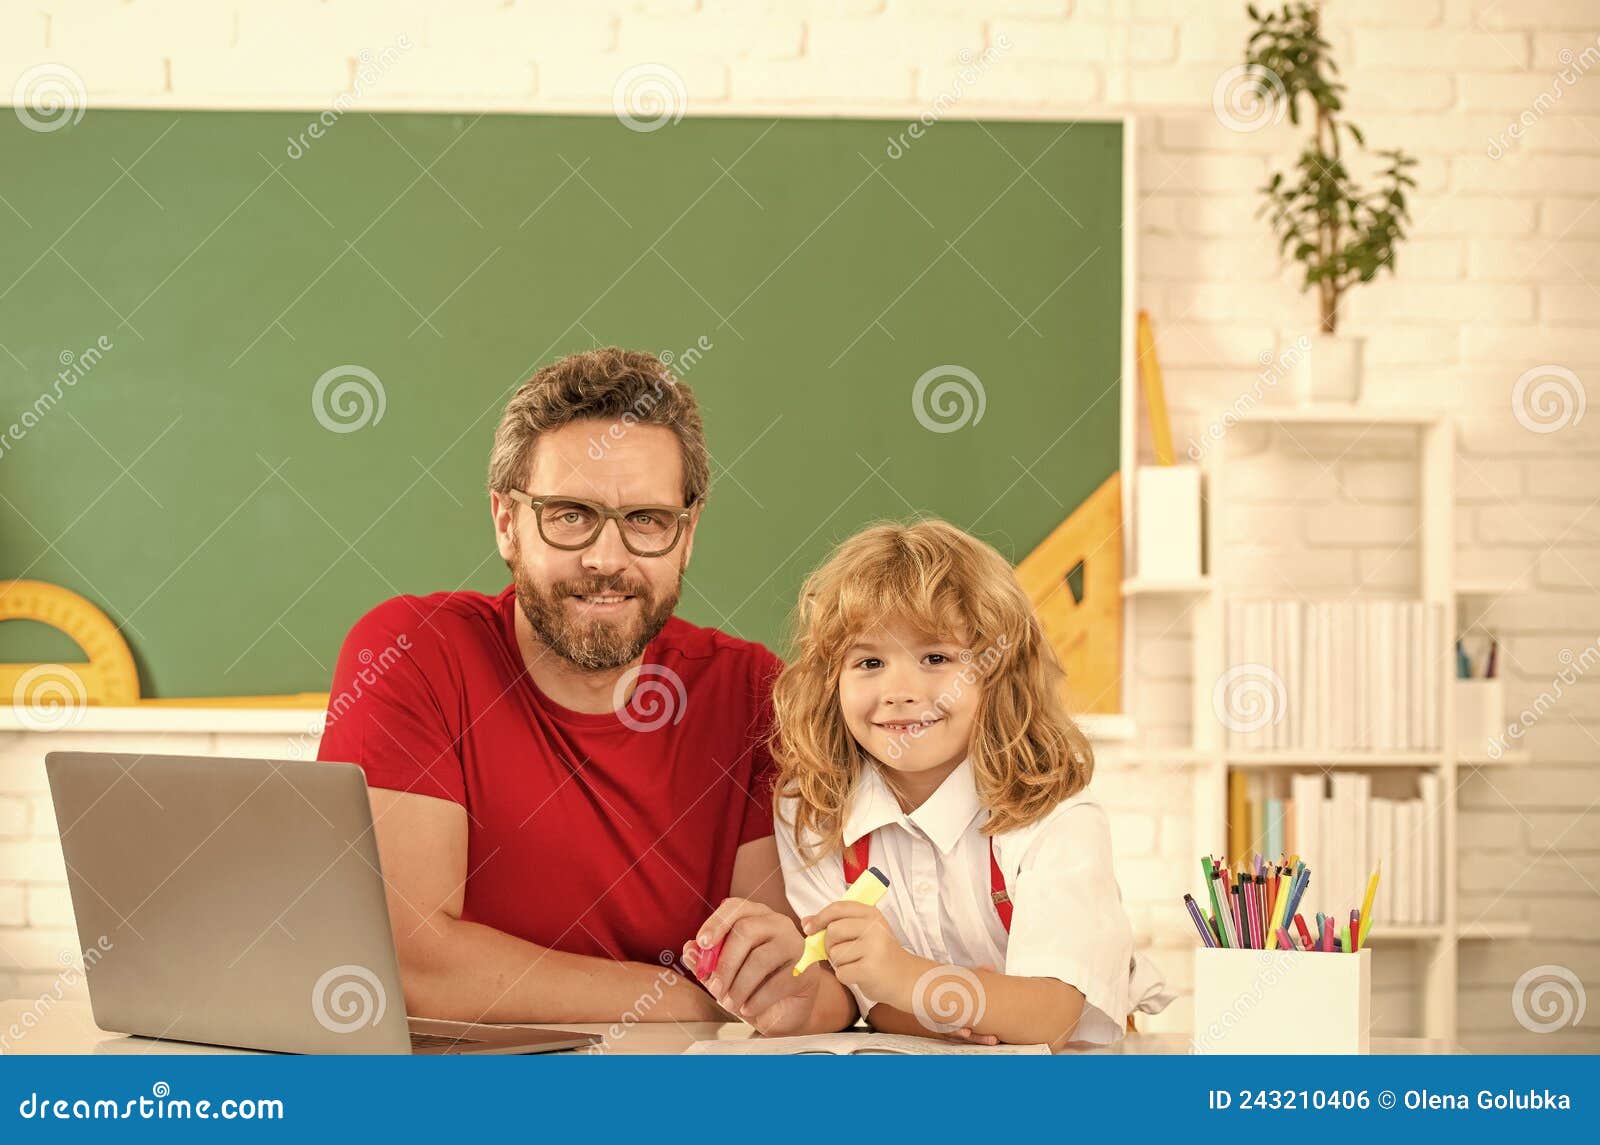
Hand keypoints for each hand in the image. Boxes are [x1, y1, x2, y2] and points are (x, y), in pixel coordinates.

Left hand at [683, 898, 816, 1035]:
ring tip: (730, 1004)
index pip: (735, 907)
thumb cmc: (753, 987)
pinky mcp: (806, 969)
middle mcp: (778, 923)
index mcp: (756, 916)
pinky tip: (748, 1008)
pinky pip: (777, 982)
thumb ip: (707, 962)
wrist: (785, 1012)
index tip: (702, 944)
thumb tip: (688, 950)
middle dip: (725, 963)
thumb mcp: (725, 975)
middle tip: (714, 988)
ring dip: (739, 986)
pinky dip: (757, 1000)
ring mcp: (795, 944)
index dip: (716, 923)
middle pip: (746, 931)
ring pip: (760, 958)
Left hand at [803, 900, 918, 1007]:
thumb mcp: (865, 931)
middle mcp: (874, 928)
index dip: (819, 918)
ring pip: (835, 954)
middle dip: (830, 944)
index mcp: (872, 914)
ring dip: (840, 963)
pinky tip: (860, 975)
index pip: (837, 908)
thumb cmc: (881, 954)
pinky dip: (846, 977)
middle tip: (842, 952)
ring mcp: (873, 948)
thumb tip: (805, 922)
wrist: (907, 978)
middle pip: (832, 931)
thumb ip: (837, 923)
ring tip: (856, 964)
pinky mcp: (870, 969)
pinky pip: (841, 972)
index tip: (809, 928)